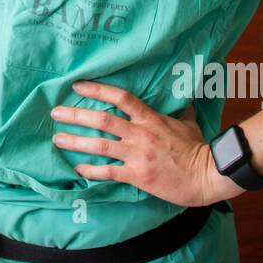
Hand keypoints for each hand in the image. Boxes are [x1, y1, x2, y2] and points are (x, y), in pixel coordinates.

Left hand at [50, 80, 231, 206]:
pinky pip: (109, 172)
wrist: (207, 174)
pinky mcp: (138, 176)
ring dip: (75, 141)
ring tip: (57, 138)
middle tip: (55, 112)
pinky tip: (76, 169)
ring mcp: (138, 155)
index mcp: (151, 118)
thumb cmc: (197, 148)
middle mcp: (140, 134)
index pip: (121, 97)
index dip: (97, 90)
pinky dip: (91, 170)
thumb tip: (182, 96)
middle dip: (76, 115)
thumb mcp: (187, 122)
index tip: (78, 86)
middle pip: (102, 119)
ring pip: (100, 145)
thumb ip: (178, 110)